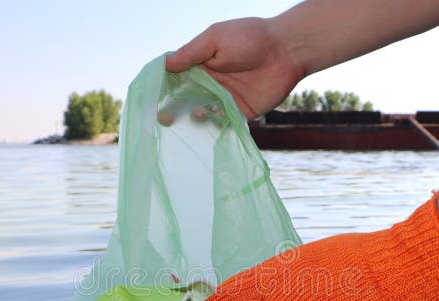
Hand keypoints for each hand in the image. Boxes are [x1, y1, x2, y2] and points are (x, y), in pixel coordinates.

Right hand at [165, 17, 304, 118]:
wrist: (287, 50)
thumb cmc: (251, 37)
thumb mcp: (216, 38)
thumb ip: (192, 52)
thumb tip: (165, 64)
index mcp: (202, 64)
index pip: (178, 79)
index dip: (165, 88)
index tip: (152, 98)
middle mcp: (212, 83)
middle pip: (187, 99)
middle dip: (174, 109)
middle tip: (163, 118)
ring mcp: (226, 99)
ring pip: (203, 113)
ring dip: (193, 117)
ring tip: (186, 118)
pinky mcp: (242, 112)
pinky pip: (224, 122)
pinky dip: (213, 125)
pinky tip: (206, 123)